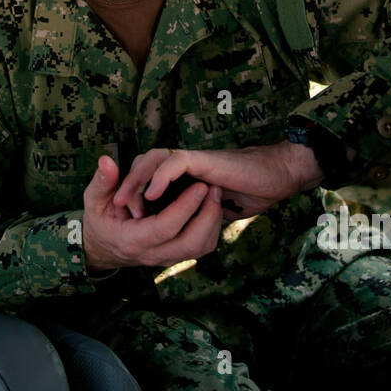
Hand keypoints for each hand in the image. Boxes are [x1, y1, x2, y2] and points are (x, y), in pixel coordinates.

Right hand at [81, 155, 224, 272]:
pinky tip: (210, 205)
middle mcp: (152, 254)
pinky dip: (211, 227)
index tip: (199, 185)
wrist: (103, 249)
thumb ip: (102, 182)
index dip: (184, 207)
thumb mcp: (94, 201)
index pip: (164, 228)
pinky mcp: (176, 255)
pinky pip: (201, 247)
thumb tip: (107, 161)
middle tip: (214, 188)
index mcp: (131, 240)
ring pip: (200, 247)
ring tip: (216, 194)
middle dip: (207, 215)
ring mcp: (166, 258)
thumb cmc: (100, 221)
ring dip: (212, 221)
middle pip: (190, 243)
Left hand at [115, 143, 321, 221]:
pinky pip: (174, 162)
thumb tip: (178, 231)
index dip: (132, 193)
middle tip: (117, 210)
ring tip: (126, 203)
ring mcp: (192, 160)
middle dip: (125, 186)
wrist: (273, 178)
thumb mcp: (211, 209)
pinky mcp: (201, 159)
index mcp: (182, 176)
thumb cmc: (247, 193)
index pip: (147, 176)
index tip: (122, 218)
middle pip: (143, 164)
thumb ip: (193, 214)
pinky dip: (160, 176)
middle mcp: (183, 164)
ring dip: (136, 180)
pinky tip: (152, 195)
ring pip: (152, 159)